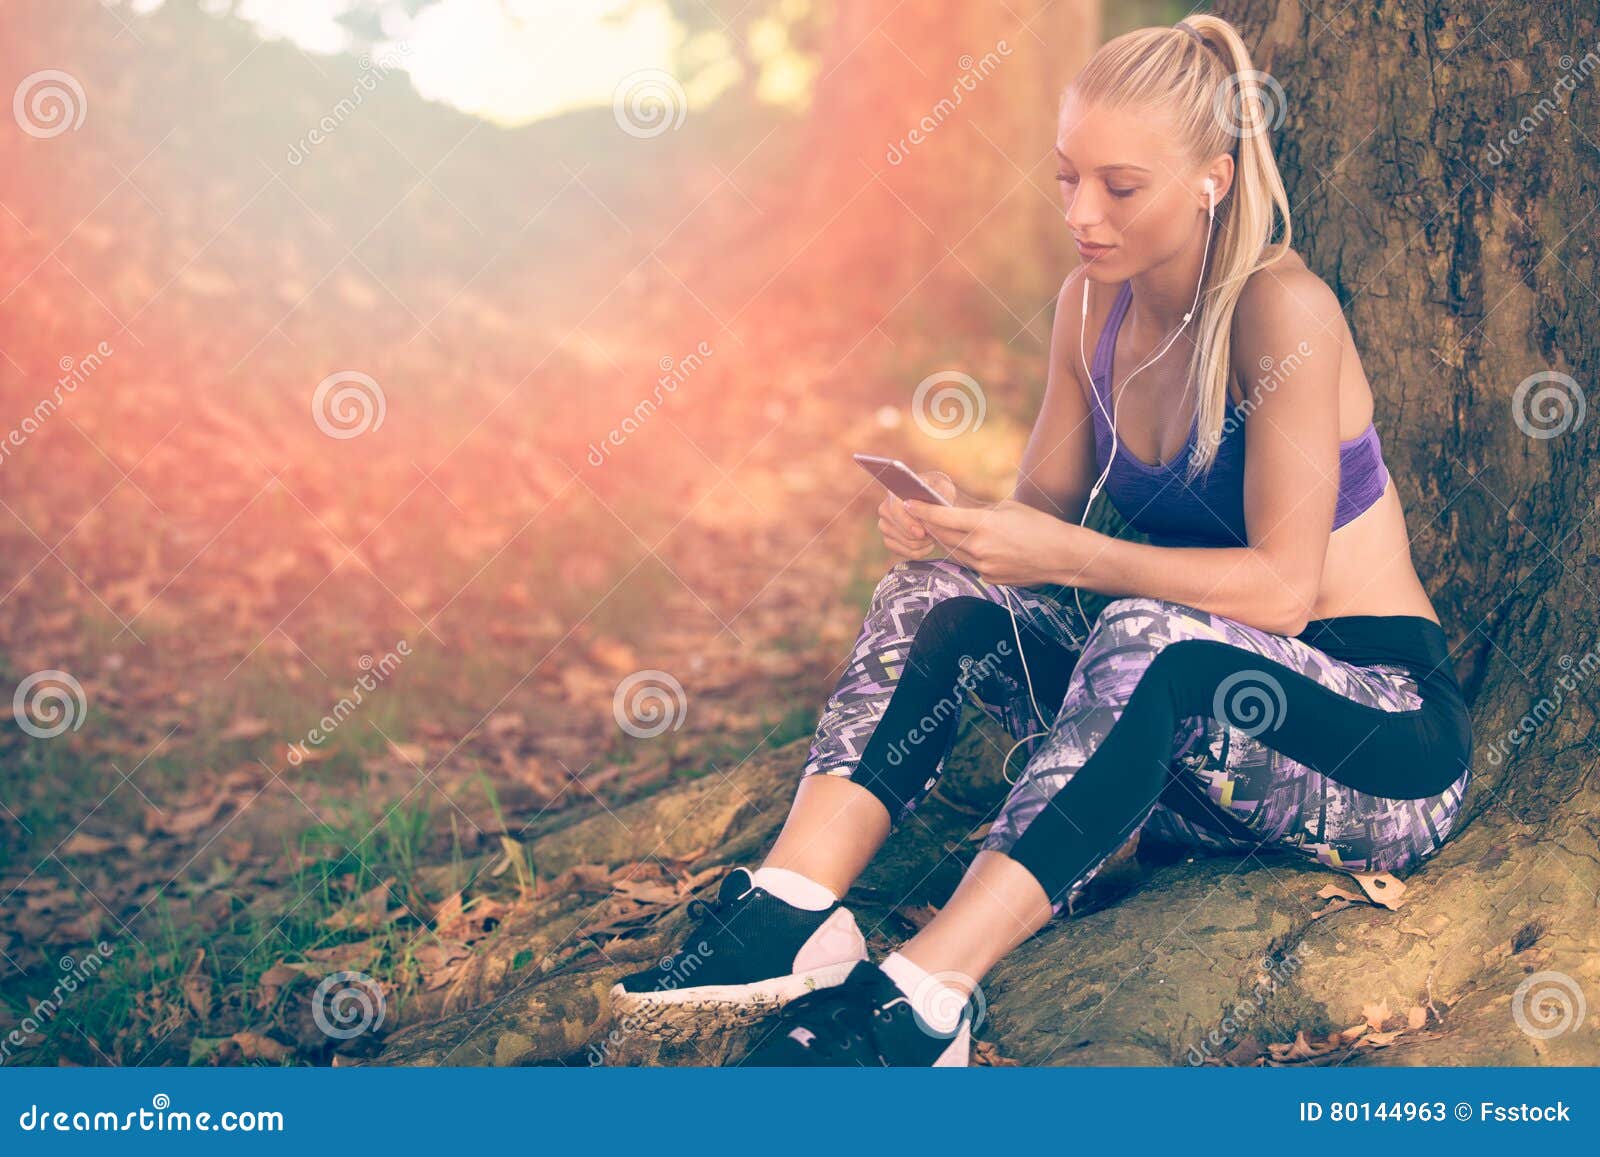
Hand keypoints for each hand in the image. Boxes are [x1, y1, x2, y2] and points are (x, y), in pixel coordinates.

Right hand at [878, 470, 957, 560]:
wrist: (939, 504)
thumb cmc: (941, 493)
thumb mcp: (943, 489)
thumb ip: (934, 496)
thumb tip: (919, 509)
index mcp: (895, 492)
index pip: (894, 510)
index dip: (907, 523)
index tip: (922, 533)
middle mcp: (885, 509)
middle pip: (894, 530)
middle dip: (917, 537)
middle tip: (933, 533)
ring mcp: (885, 526)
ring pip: (901, 542)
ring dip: (921, 544)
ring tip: (932, 536)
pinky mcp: (889, 540)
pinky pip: (903, 553)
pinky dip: (919, 552)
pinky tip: (928, 544)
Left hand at [901, 497, 1087, 586]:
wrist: (1062, 556)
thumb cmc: (1039, 526)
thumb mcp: (1007, 508)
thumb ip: (978, 510)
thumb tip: (955, 508)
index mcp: (984, 525)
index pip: (942, 517)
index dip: (922, 510)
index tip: (908, 503)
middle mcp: (980, 548)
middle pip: (942, 536)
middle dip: (930, 524)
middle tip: (920, 514)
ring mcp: (983, 567)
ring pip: (953, 552)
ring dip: (946, 540)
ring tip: (941, 528)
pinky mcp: (989, 579)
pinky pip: (968, 564)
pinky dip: (964, 554)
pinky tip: (969, 545)